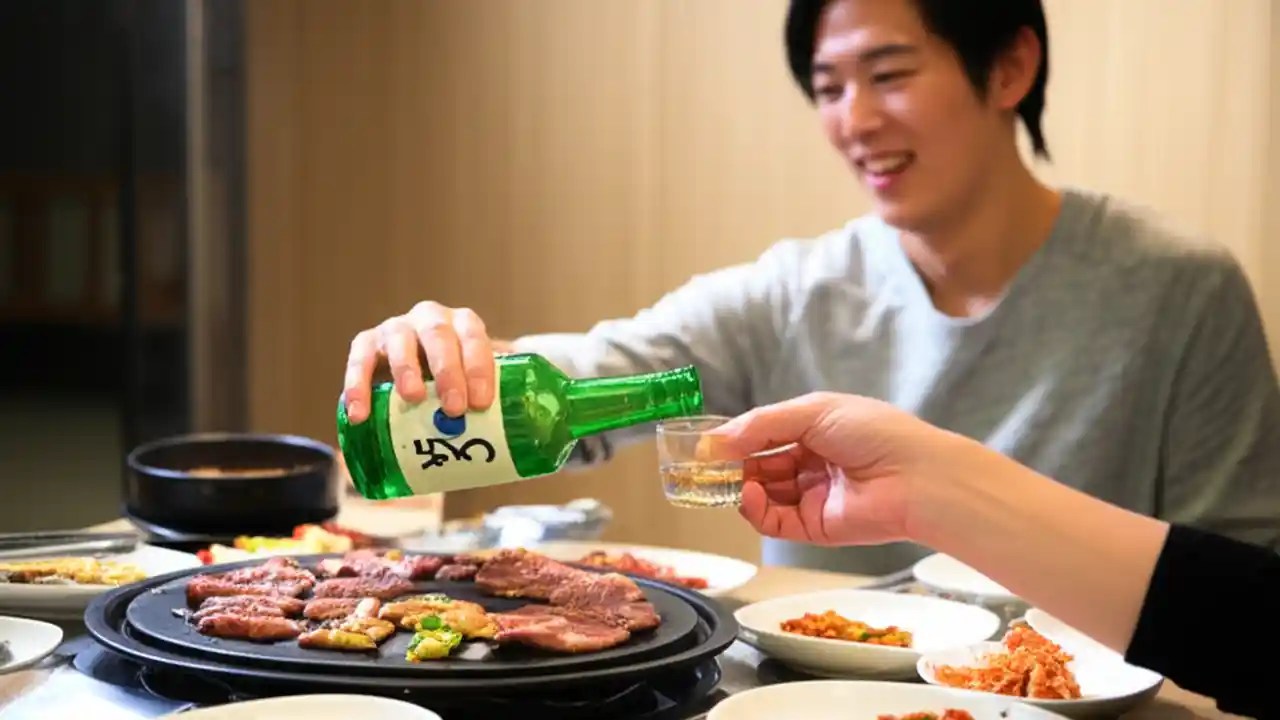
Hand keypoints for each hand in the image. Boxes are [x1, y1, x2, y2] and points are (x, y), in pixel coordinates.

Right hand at [343, 302, 506, 422]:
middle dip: (447, 370)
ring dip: (406, 369)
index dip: (478, 366)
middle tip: (454, 408)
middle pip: (438, 334)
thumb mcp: (479, 386)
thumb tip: (527, 442)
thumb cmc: (459, 386)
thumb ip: (497, 403)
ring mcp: (397, 328)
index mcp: (463, 325)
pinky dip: (358, 384)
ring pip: (399, 339)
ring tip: (412, 399)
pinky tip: (359, 413)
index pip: (474, 336)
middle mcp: (430, 319)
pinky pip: (359, 358)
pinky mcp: (367, 344)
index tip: (481, 402)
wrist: (424, 375)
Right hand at [711, 392, 973, 545]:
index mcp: (816, 431)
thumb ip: (761, 425)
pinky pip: (775, 521)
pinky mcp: (816, 527)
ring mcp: (813, 497)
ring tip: (724, 481)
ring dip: (740, 488)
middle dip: (732, 466)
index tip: (708, 445)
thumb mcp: (812, 411)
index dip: (737, 440)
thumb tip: (715, 440)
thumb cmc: (876, 433)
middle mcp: (813, 464)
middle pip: (759, 467)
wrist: (917, 478)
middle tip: (704, 468)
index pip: (765, 436)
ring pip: (763, 495)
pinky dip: (755, 511)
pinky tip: (747, 496)